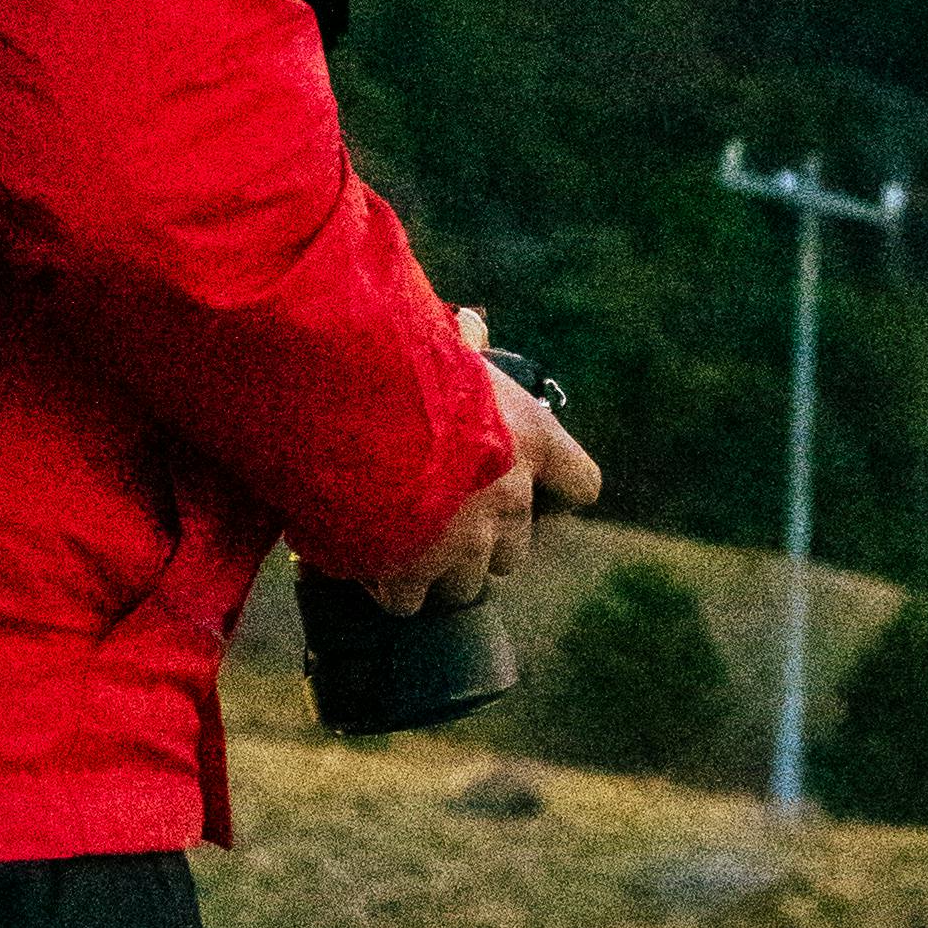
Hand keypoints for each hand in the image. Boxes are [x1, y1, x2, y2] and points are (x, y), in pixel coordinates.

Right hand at [366, 311, 603, 616]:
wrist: (347, 399)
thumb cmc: (393, 356)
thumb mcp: (445, 345)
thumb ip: (464, 349)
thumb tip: (473, 325)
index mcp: (532, 438)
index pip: (580, 484)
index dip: (556, 490)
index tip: (532, 486)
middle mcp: (511, 498)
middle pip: (514, 551)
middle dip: (478, 542)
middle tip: (433, 517)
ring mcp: (466, 541)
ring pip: (465, 584)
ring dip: (433, 570)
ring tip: (390, 543)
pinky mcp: (415, 572)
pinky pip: (407, 601)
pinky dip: (384, 588)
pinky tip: (358, 560)